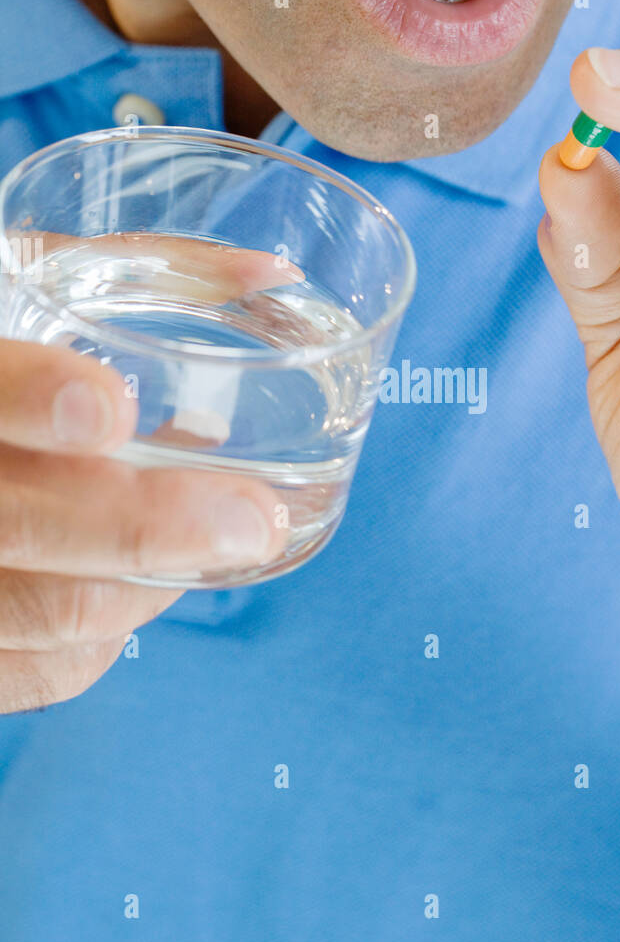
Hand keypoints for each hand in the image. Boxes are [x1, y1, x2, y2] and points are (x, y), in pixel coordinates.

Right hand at [0, 235, 294, 713]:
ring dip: (151, 583)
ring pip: (50, 611)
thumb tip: (270, 273)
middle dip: (144, 530)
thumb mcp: (26, 283)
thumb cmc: (7, 354)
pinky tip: (142, 587)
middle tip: (254, 520)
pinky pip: (46, 671)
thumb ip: (129, 270)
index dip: (29, 398)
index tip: (112, 407)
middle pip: (14, 524)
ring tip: (222, 540)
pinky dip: (113, 634)